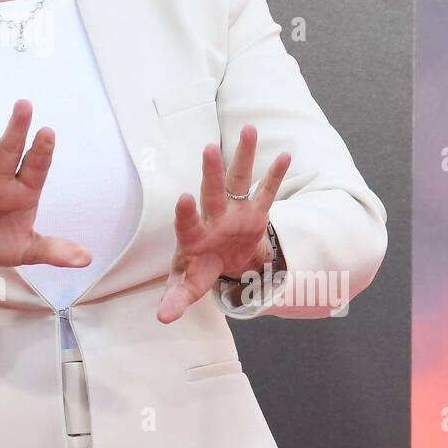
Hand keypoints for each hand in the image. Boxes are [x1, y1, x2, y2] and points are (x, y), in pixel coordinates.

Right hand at [0, 100, 92, 274]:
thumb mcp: (26, 249)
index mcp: (24, 190)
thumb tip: (86, 259)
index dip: (42, 150)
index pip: (36, 166)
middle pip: (10, 151)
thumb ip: (54, 250)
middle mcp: (1, 180)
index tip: (48, 132)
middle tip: (24, 104)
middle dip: (17, 129)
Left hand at [157, 124, 290, 324]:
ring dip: (243, 156)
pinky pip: (266, 190)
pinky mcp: (255, 211)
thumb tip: (163, 318)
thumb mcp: (189, 284)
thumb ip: (177, 298)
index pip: (187, 222)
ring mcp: (235, 210)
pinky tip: (285, 154)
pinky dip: (275, 174)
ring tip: (249, 130)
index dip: (185, 212)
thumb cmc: (199, 268)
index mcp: (193, 235)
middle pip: (211, 192)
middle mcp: (213, 216)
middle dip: (211, 173)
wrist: (222, 259)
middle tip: (209, 149)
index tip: (184, 199)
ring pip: (238, 180)